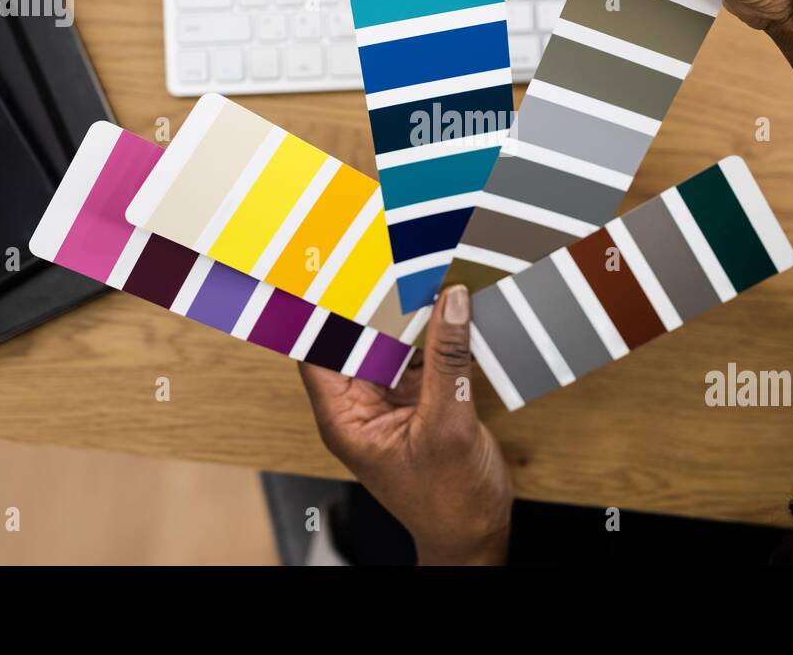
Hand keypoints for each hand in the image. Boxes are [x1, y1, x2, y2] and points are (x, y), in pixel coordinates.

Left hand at [298, 286, 512, 564]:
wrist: (475, 535)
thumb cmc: (447, 502)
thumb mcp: (448, 424)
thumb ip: (448, 359)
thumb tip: (451, 302)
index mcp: (345, 417)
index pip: (317, 348)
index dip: (322, 308)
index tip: (335, 269)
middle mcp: (361, 403)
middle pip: (359, 336)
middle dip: (378, 301)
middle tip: (393, 258)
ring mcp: (392, 399)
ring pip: (395, 340)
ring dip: (413, 314)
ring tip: (429, 274)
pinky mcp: (422, 398)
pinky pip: (425, 354)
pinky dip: (439, 334)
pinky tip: (455, 310)